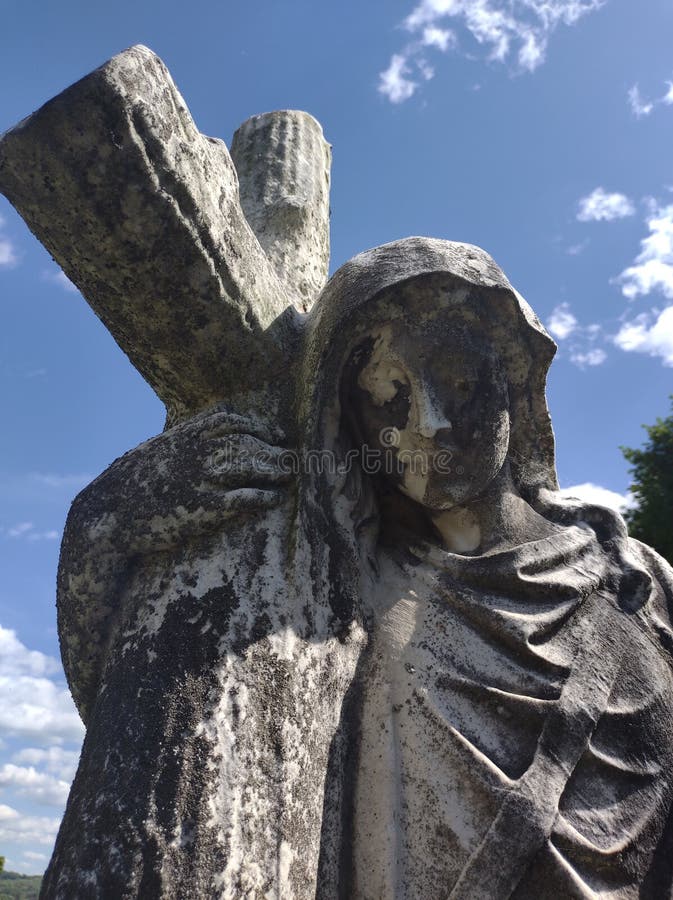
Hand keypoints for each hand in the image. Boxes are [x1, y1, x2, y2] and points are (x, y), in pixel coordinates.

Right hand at [71, 408, 292, 553]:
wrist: (106, 515)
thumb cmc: (129, 486)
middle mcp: (194, 453)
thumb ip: (181, 441)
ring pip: (247, 465)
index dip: (258, 426)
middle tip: (293, 458)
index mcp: (182, 437)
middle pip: (245, 443)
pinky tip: (274, 499)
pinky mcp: (200, 508)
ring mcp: (198, 479)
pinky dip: (261, 496)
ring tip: (289, 475)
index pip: (230, 422)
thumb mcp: (154, 452)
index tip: (276, 433)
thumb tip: (203, 434)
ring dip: (272, 469)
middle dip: (272, 449)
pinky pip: (241, 498)